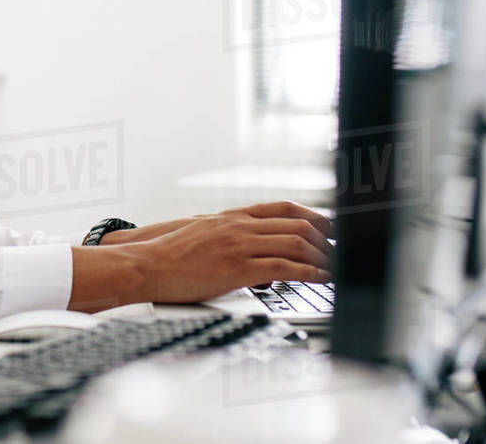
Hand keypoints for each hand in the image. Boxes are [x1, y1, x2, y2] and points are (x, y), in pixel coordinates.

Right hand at [138, 201, 332, 302]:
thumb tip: (247, 248)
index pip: (284, 208)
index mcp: (232, 217)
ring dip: (322, 257)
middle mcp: (240, 226)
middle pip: (297, 225)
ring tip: (335, 269)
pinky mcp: (237, 269)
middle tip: (340, 253)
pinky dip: (308, 273)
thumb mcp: (202, 234)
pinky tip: (318, 279)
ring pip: (296, 244)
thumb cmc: (169, 255)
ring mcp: (239, 246)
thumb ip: (229, 236)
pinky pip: (284, 268)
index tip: (331, 228)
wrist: (145, 265)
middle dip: (326, 240)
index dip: (315, 217)